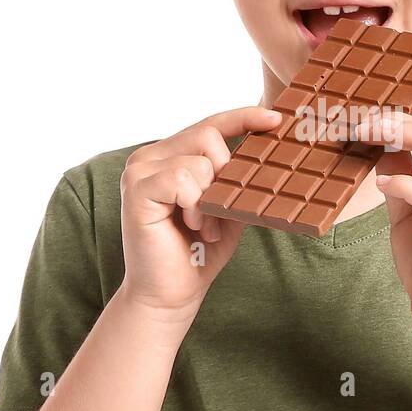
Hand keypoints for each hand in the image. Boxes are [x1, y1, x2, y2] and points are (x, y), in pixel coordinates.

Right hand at [118, 105, 282, 323]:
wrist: (172, 293)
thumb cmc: (200, 251)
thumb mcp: (229, 206)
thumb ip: (239, 177)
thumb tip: (270, 151)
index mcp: (170, 155)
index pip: (210, 124)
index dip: (243, 117)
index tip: (275, 119)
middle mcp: (151, 156)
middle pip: (207, 133)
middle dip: (227, 171)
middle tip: (222, 209)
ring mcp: (139, 170)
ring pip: (199, 160)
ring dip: (211, 199)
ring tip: (205, 226)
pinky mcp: (136, 190)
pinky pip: (182, 179)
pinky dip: (196, 205)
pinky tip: (192, 225)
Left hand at [355, 110, 411, 347]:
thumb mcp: (409, 219)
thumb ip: (401, 186)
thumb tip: (382, 154)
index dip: (398, 123)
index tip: (363, 120)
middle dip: (397, 122)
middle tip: (359, 120)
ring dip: (403, 138)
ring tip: (366, 135)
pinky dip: (405, 184)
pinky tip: (381, 185)